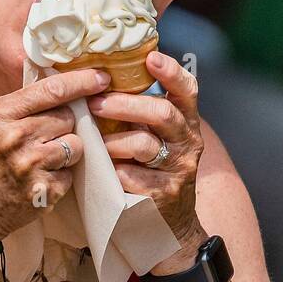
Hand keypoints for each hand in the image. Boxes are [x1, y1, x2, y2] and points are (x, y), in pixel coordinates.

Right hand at [0, 67, 109, 240]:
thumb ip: (23, 106)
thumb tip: (65, 88)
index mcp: (0, 114)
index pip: (51, 90)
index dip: (81, 81)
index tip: (102, 77)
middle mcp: (16, 137)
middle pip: (68, 117)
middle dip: (63, 125)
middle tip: (43, 138)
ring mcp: (31, 166)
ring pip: (75, 145)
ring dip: (66, 151)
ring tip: (41, 160)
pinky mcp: (44, 191)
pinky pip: (70, 174)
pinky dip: (59, 177)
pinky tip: (38, 181)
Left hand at [89, 49, 205, 256]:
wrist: (168, 224)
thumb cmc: (149, 169)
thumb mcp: (152, 135)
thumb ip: (138, 110)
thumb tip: (99, 74)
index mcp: (184, 121)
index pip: (187, 90)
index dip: (171, 72)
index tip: (152, 57)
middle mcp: (187, 142)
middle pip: (162, 113)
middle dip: (125, 104)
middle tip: (95, 103)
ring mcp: (179, 169)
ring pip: (145, 145)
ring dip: (113, 140)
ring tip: (95, 141)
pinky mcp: (165, 195)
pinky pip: (134, 178)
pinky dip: (114, 172)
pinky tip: (105, 172)